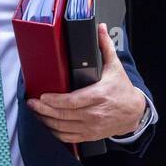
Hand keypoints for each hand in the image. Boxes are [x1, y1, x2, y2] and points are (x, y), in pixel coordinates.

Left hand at [26, 23, 145, 142]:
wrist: (134, 113)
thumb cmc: (122, 90)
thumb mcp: (115, 67)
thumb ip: (106, 47)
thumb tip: (101, 28)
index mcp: (99, 95)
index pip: (73, 101)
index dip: (55, 101)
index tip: (42, 96)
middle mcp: (94, 113)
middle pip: (64, 115)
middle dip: (44, 110)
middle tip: (32, 103)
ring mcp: (91, 126)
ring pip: (63, 128)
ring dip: (46, 121)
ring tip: (35, 112)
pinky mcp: (89, 135)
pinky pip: (68, 137)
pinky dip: (55, 133)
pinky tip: (47, 125)